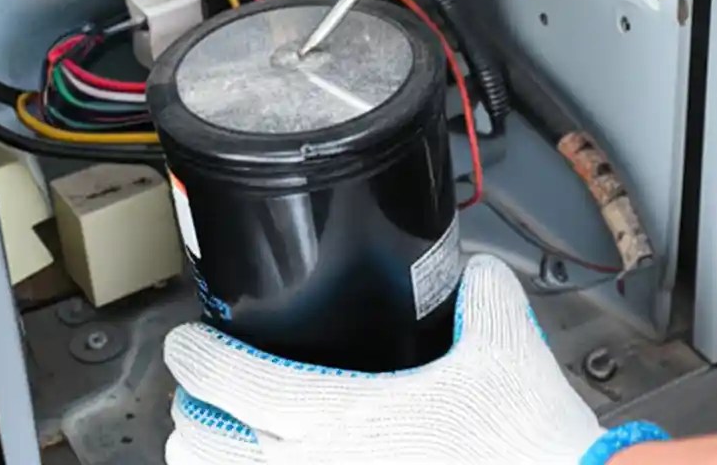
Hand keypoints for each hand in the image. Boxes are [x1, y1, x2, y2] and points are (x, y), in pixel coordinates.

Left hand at [163, 255, 667, 463]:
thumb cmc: (529, 443)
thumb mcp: (506, 340)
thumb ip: (480, 289)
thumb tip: (471, 271)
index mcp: (341, 415)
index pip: (228, 380)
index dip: (193, 355)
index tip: (187, 343)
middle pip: (201, 448)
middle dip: (190, 415)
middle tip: (200, 394)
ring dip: (211, 463)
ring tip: (219, 445)